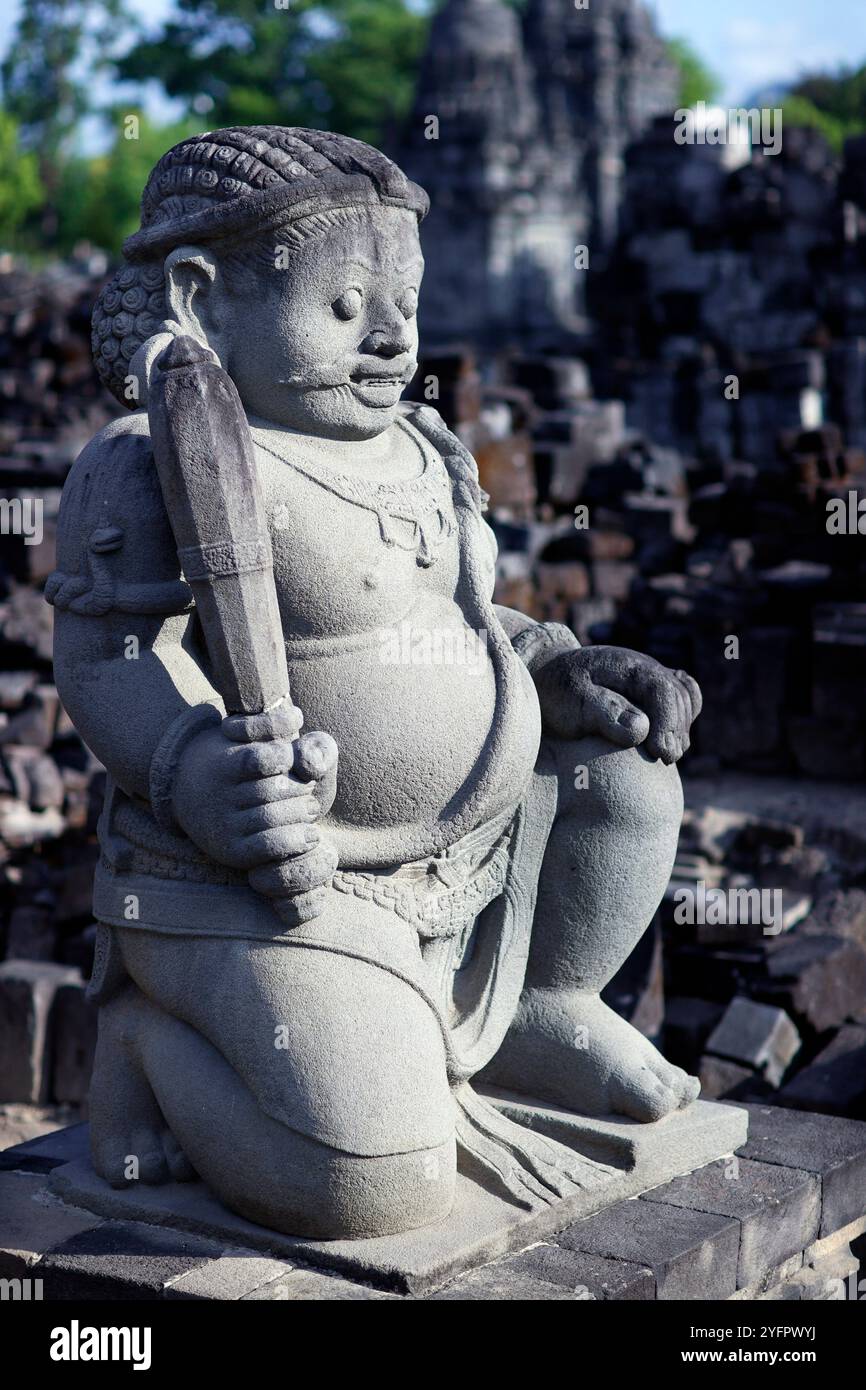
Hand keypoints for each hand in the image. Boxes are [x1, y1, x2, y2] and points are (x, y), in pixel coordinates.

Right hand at [172, 703, 337, 898]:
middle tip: (309, 787)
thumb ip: (275, 723)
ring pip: (272, 819)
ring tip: (310, 808)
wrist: (187, 795)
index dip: (286, 757)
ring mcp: (221, 825)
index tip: (290, 759)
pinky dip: (294, 841)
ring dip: (301, 813)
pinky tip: (310, 834)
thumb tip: (297, 716)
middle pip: (272, 791)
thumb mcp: (243, 735)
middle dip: (300, 788)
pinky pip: (266, 848)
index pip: (261, 759)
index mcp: (222, 764)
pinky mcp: (230, 850)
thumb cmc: (230, 759)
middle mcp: (217, 795)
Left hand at [533, 645, 701, 763]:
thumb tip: (641, 729)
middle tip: (666, 759)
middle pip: (678, 695)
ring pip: (685, 699)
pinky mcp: (651, 693)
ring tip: (667, 755)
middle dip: (676, 729)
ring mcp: (651, 678)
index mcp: (625, 665)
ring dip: (680, 728)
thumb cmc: (558, 693)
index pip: (661, 689)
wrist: (549, 681)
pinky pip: (682, 700)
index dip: (667, 721)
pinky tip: (671, 740)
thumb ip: (604, 712)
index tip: (661, 752)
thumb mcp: (571, 702)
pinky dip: (682, 719)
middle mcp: (644, 668)